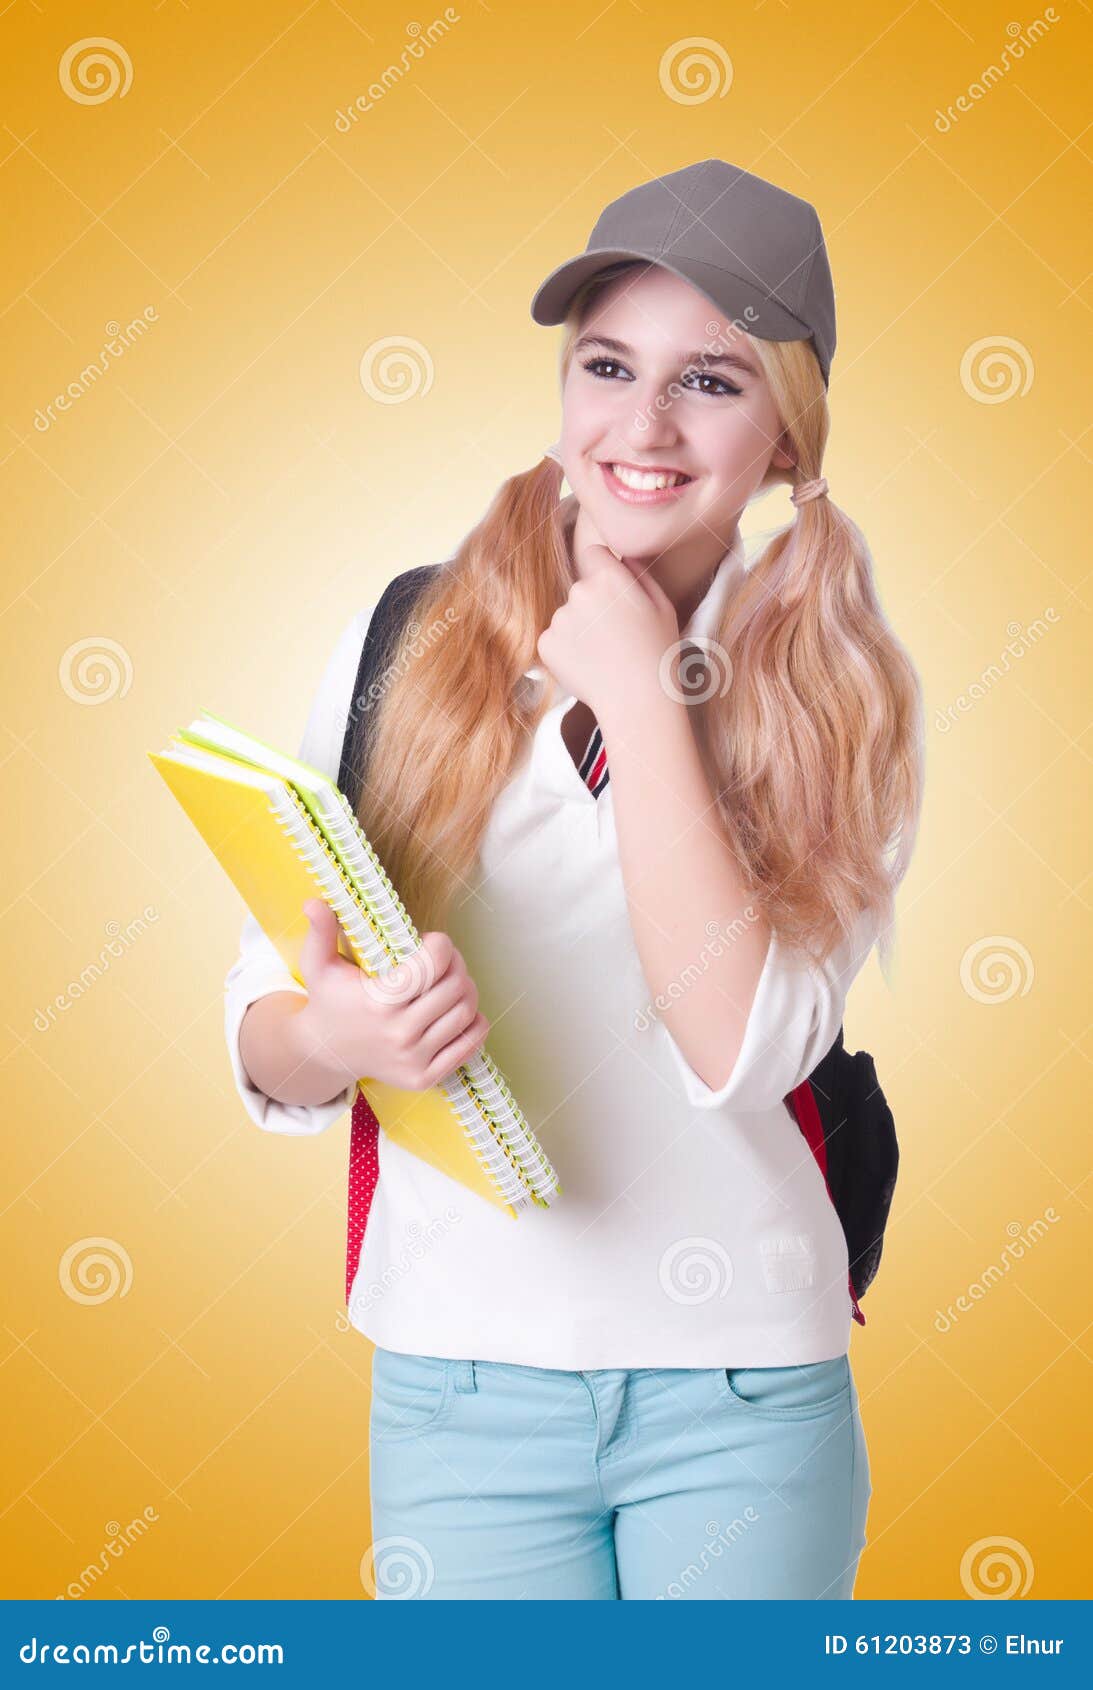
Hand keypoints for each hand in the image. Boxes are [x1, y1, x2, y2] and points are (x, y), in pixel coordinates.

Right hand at [295, 901, 489, 1090]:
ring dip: (467, 989)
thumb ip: (320, 931)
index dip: (442, 944)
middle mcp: (398, 1034)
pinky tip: (459, 1009)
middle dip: (457, 963)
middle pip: (455, 987)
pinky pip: (469, 1045)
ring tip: (452, 980)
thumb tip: (314, 902)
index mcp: (378, 1003)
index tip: (432, 940)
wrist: (324, 1053)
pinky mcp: (424, 1077)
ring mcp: (413, 1059)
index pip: (432, 965)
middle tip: (445, 958)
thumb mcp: (318, 964)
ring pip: (466, 1013)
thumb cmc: (329, 1000)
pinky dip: (474, 1023)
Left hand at [535, 528, 679, 724]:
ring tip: (604, 655)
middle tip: (615, 635)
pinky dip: (567, 650)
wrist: (637, 700)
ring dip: (580, 629)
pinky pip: (555, 638)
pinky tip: (589, 665)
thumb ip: (640, 574)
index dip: (603, 570)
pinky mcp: (545, 643)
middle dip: (593, 604)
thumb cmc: (657, 654)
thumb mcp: (663, 606)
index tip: (612, 591)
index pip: (593, 552)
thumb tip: (622, 557)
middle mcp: (579, 592)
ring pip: (567, 615)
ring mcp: (559, 619)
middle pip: (581, 588)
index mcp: (609, 578)